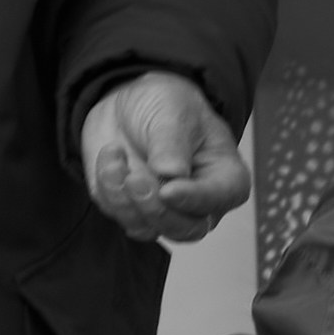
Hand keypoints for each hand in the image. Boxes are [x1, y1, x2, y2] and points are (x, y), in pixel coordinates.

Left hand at [72, 63, 242, 243]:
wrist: (128, 104)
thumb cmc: (165, 105)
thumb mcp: (172, 112)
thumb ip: (172, 144)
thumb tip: (171, 174)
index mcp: (225, 177)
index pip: (219, 200)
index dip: (194, 200)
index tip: (168, 189)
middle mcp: (199, 203)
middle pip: (185, 229)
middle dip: (155, 208)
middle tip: (135, 178)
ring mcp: (164, 210)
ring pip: (147, 228)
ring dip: (123, 196)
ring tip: (115, 152)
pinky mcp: (132, 210)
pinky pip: (117, 213)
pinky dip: (108, 188)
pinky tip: (111, 156)